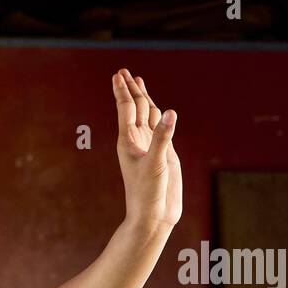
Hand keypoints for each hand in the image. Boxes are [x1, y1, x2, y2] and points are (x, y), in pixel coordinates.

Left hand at [113, 68, 181, 231]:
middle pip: (134, 108)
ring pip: (147, 116)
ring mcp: (150, 147)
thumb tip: (169, 112)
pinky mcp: (163, 154)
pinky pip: (159, 129)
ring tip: (138, 83)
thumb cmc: (148, 193)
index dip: (122, 91)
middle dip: (130, 90)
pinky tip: (158, 109)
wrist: (154, 216)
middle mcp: (137, 142)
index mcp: (128, 142)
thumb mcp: (156, 164)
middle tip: (124, 71)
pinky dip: (158, 115)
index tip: (118, 74)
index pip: (126, 109)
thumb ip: (162, 138)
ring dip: (143, 99)